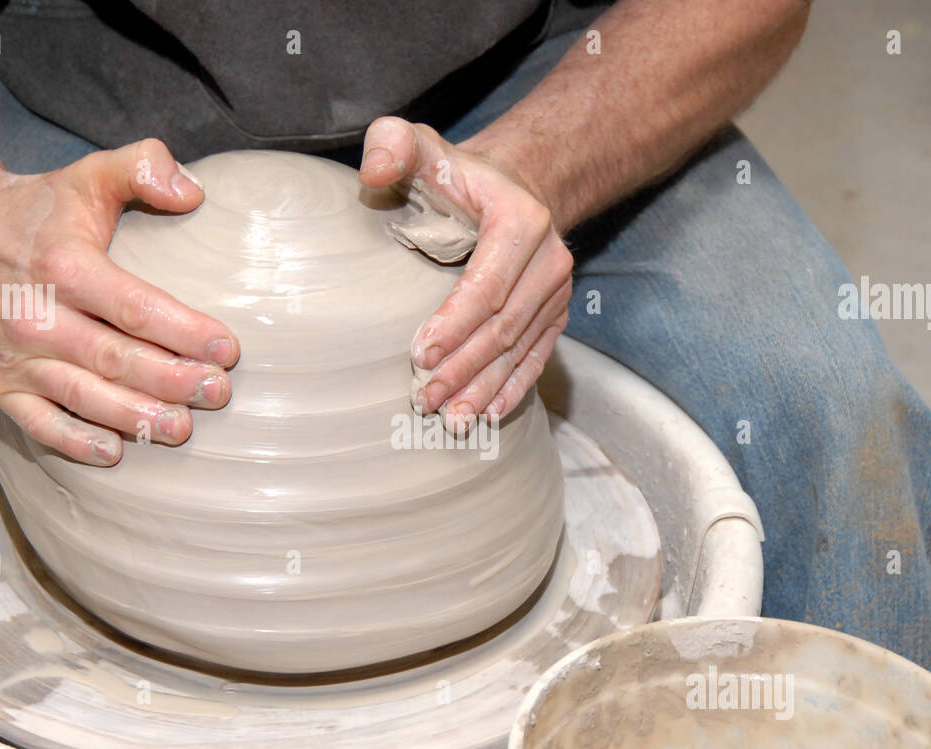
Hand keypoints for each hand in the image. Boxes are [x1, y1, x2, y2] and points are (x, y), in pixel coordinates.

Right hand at [0, 139, 238, 464]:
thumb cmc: (42, 211)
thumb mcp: (90, 174)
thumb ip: (144, 167)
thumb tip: (193, 192)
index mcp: (63, 266)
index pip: (134, 307)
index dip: (184, 332)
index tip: (228, 349)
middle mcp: (34, 315)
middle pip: (115, 359)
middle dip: (172, 381)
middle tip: (218, 393)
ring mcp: (15, 355)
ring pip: (83, 395)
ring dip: (135, 418)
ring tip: (181, 428)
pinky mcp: (0, 384)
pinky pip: (37, 423)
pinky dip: (74, 442)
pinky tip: (115, 452)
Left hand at [359, 117, 571, 431]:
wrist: (512, 186)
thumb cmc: (457, 175)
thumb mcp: (423, 147)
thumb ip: (394, 146)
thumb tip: (373, 168)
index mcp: (522, 222)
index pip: (486, 285)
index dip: (454, 324)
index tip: (419, 355)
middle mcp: (550, 261)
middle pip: (502, 328)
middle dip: (464, 369)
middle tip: (425, 399)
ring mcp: (556, 293)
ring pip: (518, 350)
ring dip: (484, 389)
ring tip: (452, 420)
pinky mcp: (555, 315)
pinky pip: (536, 357)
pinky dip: (513, 389)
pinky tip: (489, 414)